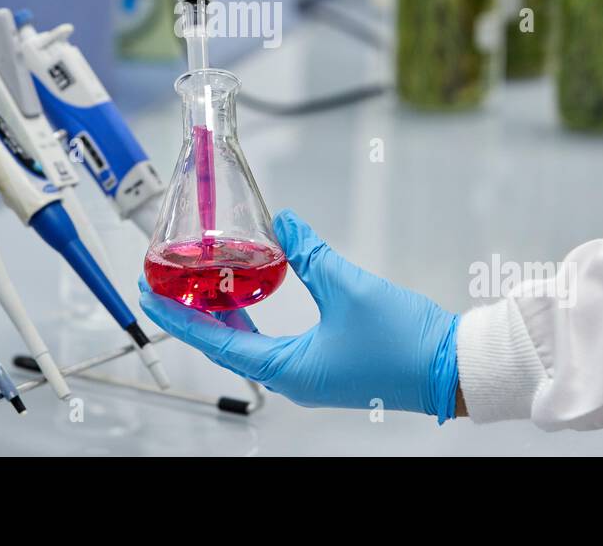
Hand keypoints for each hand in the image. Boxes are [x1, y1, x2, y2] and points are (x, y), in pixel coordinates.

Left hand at [138, 209, 460, 419]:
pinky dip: (256, 319)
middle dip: (197, 313)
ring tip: (204, 283)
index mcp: (288, 369)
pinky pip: (276, 343)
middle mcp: (293, 379)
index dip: (178, 317)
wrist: (453, 368)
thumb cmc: (404, 341)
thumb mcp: (348, 287)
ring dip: (228, 314)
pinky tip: (253, 295)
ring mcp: (311, 375)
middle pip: (229, 344)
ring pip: (253, 343)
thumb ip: (308, 252)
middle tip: (170, 283)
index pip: (216, 341)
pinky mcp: (328, 366)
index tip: (149, 296)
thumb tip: (282, 223)